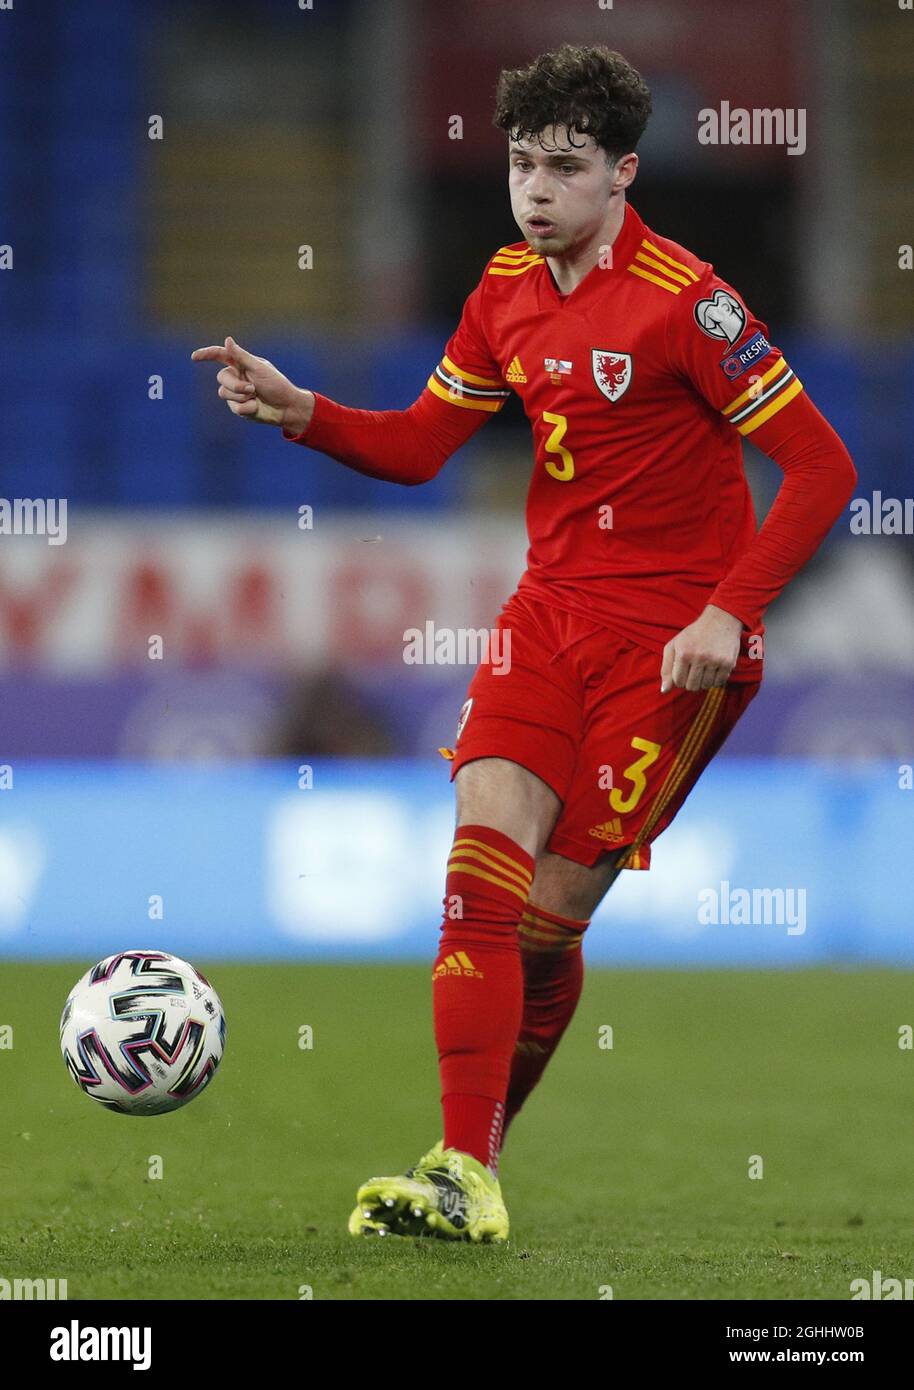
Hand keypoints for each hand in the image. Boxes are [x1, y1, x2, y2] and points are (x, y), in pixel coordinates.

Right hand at [190, 336, 313, 432]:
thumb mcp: (260, 369)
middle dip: (236, 385)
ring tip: (255, 397)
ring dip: (241, 396)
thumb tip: (227, 340)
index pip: (219, 356)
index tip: (194, 357)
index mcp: (240, 364)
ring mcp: (236, 393)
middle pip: (221, 378)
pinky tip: (256, 407)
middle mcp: (236, 377)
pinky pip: (235, 408)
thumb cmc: (277, 385)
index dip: (206, 355)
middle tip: (252, 389)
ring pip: (224, 394)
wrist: (286, 407)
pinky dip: (248, 408)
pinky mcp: (238, 408)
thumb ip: (242, 356)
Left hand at [660, 604, 742, 692]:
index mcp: (683, 653)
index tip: (683, 671)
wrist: (720, 620)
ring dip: (703, 681)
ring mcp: (715, 660)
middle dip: (691, 682)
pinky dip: (715, 679)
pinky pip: (719, 683)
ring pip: (705, 686)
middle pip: (692, 686)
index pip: (678, 682)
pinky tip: (714, 668)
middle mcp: (699, 657)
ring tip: (704, 668)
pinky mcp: (728, 663)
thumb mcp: (674, 646)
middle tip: (694, 671)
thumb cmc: (693, 635)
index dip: (679, 679)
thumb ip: (666, 668)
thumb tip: (664, 691)